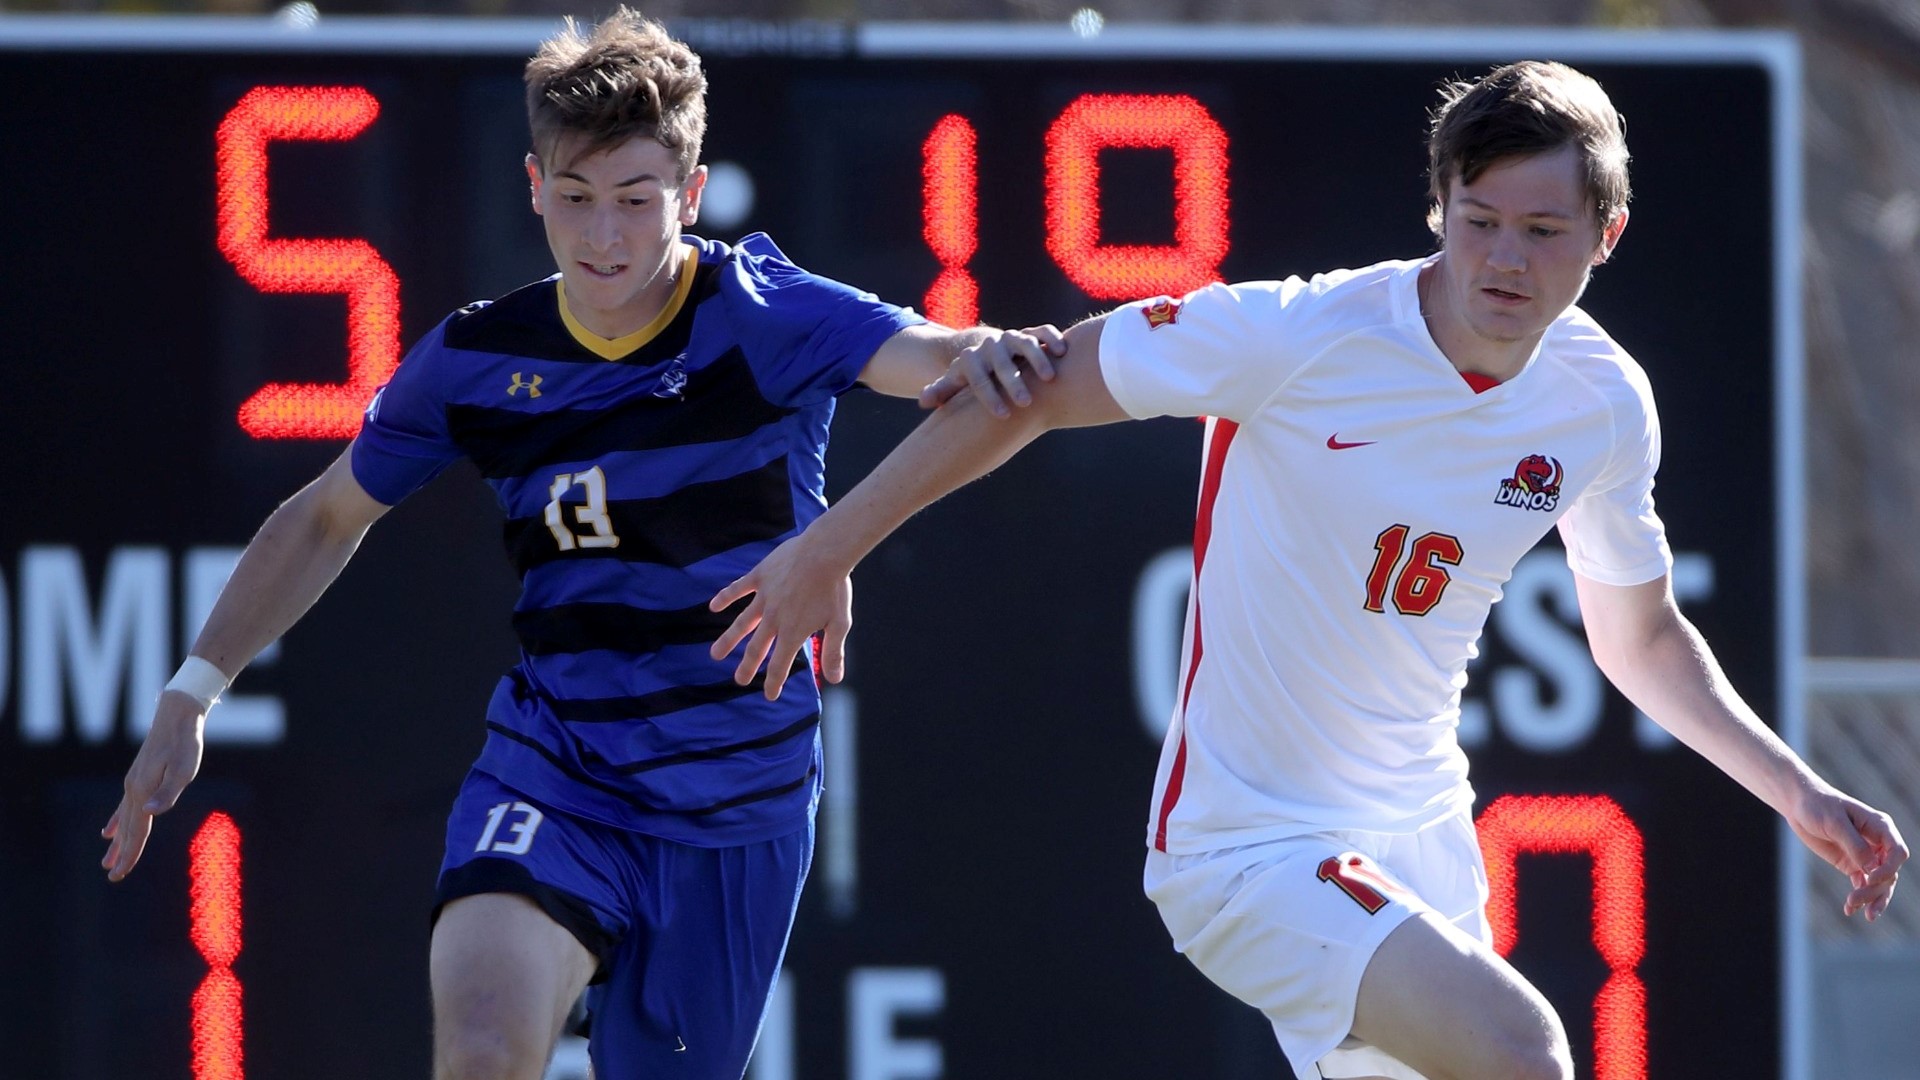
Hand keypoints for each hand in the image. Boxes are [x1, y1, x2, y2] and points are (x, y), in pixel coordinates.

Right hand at [101, 691, 207, 881]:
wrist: (177, 716)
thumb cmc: (185, 743)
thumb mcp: (184, 768)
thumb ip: (168, 792)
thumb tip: (150, 812)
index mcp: (143, 792)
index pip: (136, 830)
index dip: (130, 854)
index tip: (120, 875)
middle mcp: (133, 790)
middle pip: (128, 829)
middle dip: (122, 854)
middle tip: (113, 877)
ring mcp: (133, 784)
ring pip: (123, 820)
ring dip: (118, 841)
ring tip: (108, 860)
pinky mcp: (138, 778)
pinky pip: (124, 807)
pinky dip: (116, 821)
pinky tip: (108, 831)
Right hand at [710, 535, 852, 700]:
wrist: (824, 553)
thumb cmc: (835, 588)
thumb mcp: (839, 623)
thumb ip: (833, 652)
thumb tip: (835, 679)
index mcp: (793, 632)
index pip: (780, 665)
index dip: (774, 682)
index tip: (769, 695)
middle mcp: (774, 619)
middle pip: (757, 648)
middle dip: (748, 666)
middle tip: (739, 680)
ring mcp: (764, 597)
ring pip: (742, 623)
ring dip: (728, 640)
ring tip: (716, 654)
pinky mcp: (760, 576)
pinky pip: (738, 589)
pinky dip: (725, 598)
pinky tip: (714, 607)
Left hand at [920, 325, 1063, 415]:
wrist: (988, 352)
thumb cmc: (975, 377)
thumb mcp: (957, 383)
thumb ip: (942, 391)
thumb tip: (924, 401)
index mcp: (973, 360)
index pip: (978, 378)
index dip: (988, 396)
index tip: (1002, 416)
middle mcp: (992, 347)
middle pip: (1001, 362)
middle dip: (1013, 382)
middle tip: (1024, 403)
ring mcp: (1012, 338)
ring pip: (1025, 343)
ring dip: (1037, 358)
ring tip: (1050, 378)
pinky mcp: (1030, 333)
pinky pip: (1043, 330)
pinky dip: (1052, 337)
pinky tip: (1063, 351)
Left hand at [1787, 787, 1906, 919]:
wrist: (1799, 805)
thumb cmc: (1818, 806)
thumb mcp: (1835, 823)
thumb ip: (1854, 844)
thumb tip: (1872, 869)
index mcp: (1881, 827)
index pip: (1897, 853)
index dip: (1889, 869)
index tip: (1870, 879)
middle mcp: (1878, 843)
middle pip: (1888, 872)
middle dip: (1875, 889)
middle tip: (1854, 900)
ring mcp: (1866, 855)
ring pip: (1878, 882)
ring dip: (1869, 898)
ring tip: (1852, 908)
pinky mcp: (1852, 863)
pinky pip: (1862, 884)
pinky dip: (1859, 896)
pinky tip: (1848, 909)